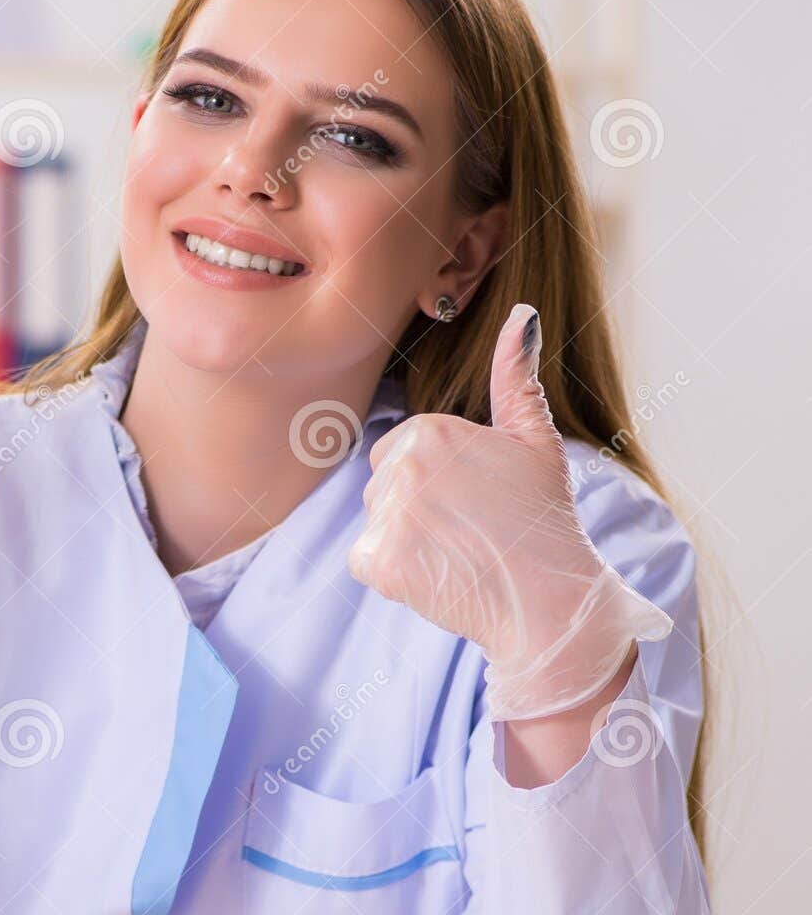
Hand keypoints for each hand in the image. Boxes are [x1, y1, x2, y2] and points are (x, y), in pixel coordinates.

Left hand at [347, 303, 671, 719]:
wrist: (549, 599)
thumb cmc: (544, 518)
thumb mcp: (535, 439)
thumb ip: (515, 376)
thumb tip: (521, 315)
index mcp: (429, 430)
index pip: (400, 452)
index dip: (436, 481)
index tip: (474, 502)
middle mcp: (401, 466)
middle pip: (382, 485)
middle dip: (414, 507)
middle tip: (467, 529)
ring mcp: (385, 514)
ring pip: (374, 522)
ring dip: (403, 540)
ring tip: (456, 553)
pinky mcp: (375, 561)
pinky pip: (365, 561)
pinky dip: (393, 573)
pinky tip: (437, 575)